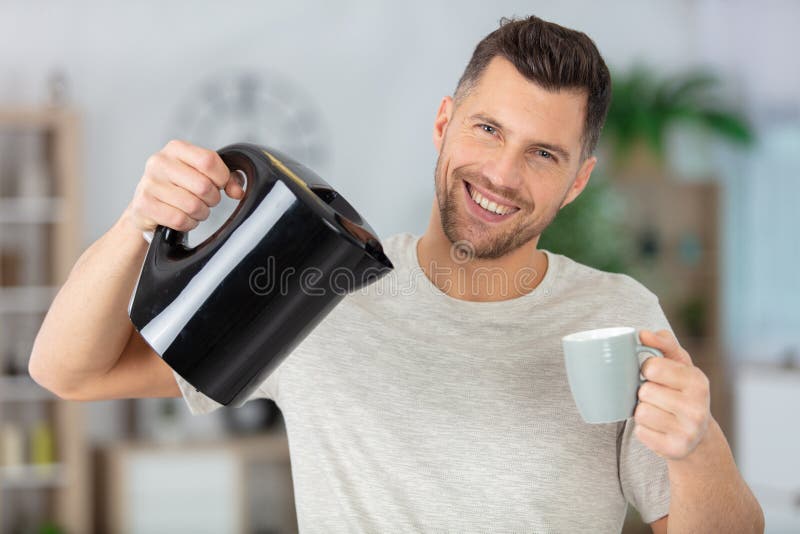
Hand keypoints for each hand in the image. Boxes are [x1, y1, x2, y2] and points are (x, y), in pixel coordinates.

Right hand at [125, 139, 244, 233]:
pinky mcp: (144, 204)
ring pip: (193, 205)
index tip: (220, 184)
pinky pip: (179, 219)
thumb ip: (226, 178)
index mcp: (176, 149)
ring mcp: (150, 183)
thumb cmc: (178, 187)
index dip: (222, 177)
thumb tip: (237, 191)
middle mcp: (160, 162)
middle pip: (204, 186)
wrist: (147, 205)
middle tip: (206, 201)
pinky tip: (183, 218)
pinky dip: (188, 223)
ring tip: (194, 210)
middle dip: (212, 199)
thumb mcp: (201, 174)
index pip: (209, 160)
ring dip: (200, 213)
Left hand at [633, 329, 711, 460]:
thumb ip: (663, 344)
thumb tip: (643, 334)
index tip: (656, 375)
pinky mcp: (675, 450)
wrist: (698, 437)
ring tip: (660, 413)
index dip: (648, 370)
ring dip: (644, 412)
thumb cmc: (683, 393)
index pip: (652, 367)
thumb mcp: (679, 365)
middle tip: (660, 398)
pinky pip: (641, 432)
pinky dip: (644, 430)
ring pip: (641, 412)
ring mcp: (688, 431)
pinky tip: (659, 428)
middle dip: (646, 393)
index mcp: (698, 381)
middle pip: (644, 391)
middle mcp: (697, 407)